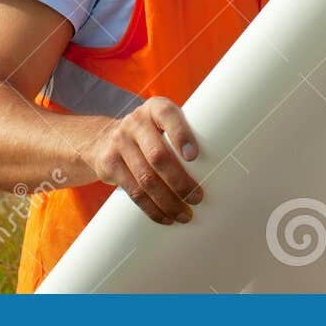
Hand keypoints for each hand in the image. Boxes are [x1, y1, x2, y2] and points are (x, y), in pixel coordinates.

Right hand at [88, 97, 204, 223]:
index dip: (181, 134)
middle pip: (158, 155)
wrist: (104, 139)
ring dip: (168, 201)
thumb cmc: (149, 134)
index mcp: (155, 108)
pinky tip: (165, 217)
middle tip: (197, 198)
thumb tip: (222, 166)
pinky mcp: (109, 164)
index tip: (193, 156)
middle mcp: (135, 121)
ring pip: (146, 178)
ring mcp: (119, 142)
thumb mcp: (162, 123)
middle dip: (180, 181)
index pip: (168, 116)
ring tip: (184, 215)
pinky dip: (152, 208)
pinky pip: (133, 191)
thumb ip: (184, 134)